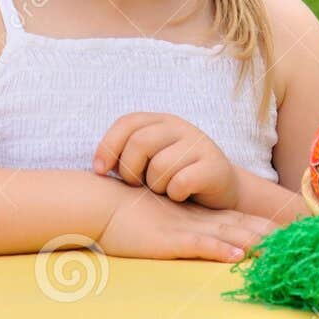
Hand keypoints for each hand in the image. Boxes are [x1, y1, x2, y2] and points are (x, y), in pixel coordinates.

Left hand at [93, 112, 239, 209]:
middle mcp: (181, 127)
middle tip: (138, 185)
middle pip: (140, 143)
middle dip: (131, 170)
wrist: (220, 192)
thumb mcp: (150, 160)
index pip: (127, 123)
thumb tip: (99, 168)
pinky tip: (181, 196)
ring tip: (164, 189)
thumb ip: (127, 155)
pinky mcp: (214, 166)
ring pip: (160, 166)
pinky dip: (175, 194)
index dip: (108, 147)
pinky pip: (180, 182)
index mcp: (161, 122)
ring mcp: (200, 144)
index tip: (102, 172)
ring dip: (156, 186)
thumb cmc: (175, 177)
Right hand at [96, 184, 273, 262]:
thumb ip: (175, 225)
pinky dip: (220, 251)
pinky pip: (200, 246)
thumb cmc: (126, 214)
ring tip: (279, 248)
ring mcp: (184, 229)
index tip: (283, 228)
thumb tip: (190, 233)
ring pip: (227, 235)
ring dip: (253, 242)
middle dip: (267, 231)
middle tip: (295, 237)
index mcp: (196, 216)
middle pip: (240, 226)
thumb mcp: (158, 219)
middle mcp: (196, 220)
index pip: (235, 218)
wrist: (101, 204)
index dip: (259, 222)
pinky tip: (237, 257)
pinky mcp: (170, 241)